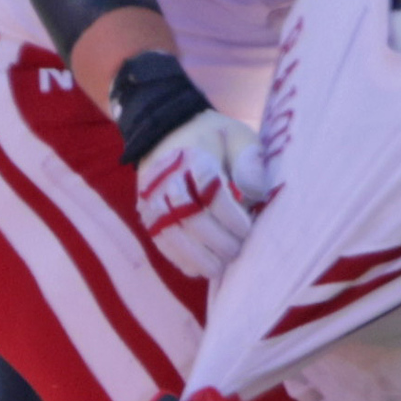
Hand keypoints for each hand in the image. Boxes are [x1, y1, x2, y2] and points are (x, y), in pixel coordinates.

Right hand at [135, 110, 265, 278]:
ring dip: (199, 256)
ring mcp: (154, 199)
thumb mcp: (236, 135)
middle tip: (237, 251)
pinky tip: (199, 268)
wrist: (167, 132)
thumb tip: (253, 192)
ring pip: (174, 234)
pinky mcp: (147, 214)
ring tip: (220, 267)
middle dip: (218, 241)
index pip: (212, 193)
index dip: (231, 216)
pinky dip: (181, 259)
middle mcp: (168, 179)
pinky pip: (161, 242)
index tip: (247, 228)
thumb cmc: (212, 138)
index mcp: (194, 156)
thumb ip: (249, 158)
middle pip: (192, 217)